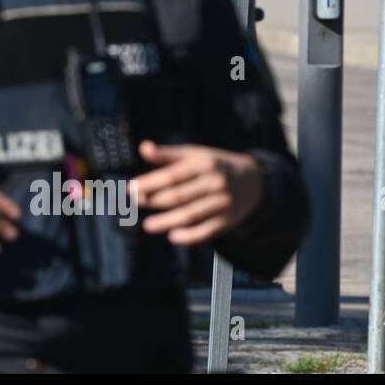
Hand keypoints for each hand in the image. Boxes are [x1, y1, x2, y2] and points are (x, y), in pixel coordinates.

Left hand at [133, 141, 264, 244]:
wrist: (253, 182)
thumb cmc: (214, 166)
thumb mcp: (195, 154)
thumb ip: (167, 154)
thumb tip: (143, 147)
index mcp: (204, 163)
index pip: (173, 174)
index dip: (150, 182)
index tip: (131, 188)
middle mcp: (215, 183)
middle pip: (180, 195)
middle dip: (155, 200)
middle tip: (136, 204)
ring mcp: (222, 202)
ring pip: (191, 214)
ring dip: (168, 221)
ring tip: (147, 225)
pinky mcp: (228, 220)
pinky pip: (207, 230)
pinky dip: (190, 236)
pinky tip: (173, 236)